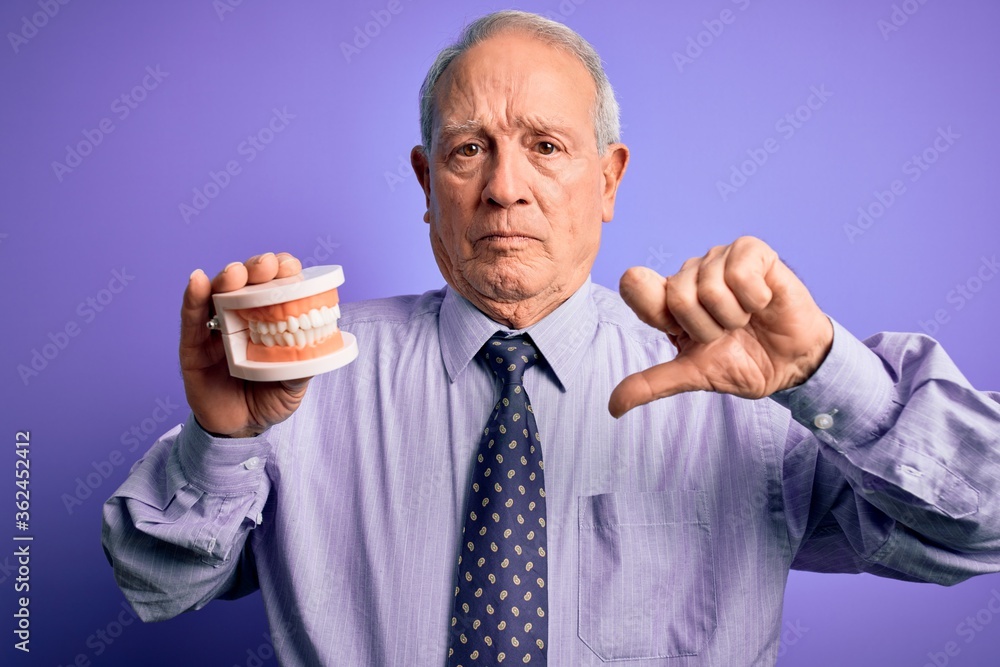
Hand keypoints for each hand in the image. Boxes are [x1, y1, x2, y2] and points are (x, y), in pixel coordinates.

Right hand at [180, 252, 310, 436]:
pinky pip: (190, 319)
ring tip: (236, 274)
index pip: (275, 285)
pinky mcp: (192, 347)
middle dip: (258, 268)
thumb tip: (318, 348)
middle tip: (267, 267)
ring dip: (228, 277)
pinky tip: (198, 281)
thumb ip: (302, 367)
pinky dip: (193, 297)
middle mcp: (241, 317)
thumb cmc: (268, 399)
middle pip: (248, 282)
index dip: (283, 271)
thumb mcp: (293, 385)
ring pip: (218, 293)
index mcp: (269, 320)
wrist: (239, 430)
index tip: (291, 267)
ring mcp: (215, 328)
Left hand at [608, 236, 833, 417]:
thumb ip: (652, 384)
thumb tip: (614, 407)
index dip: (655, 308)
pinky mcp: (751, 251)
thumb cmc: (743, 363)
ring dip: (735, 316)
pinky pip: (740, 272)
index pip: (635, 286)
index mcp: (668, 300)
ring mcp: (719, 259)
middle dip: (709, 328)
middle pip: (678, 297)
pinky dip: (755, 299)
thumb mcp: (695, 375)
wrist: (792, 364)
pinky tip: (762, 301)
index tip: (681, 329)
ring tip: (747, 319)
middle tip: (727, 332)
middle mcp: (689, 274)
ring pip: (710, 287)